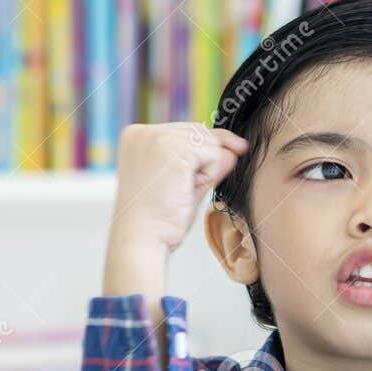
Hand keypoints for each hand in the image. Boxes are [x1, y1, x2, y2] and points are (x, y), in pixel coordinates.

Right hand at [104, 122, 248, 295]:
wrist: (143, 239)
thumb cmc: (158, 218)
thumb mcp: (184, 181)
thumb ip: (206, 161)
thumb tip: (234, 148)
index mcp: (138, 136)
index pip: (186, 131)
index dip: (199, 156)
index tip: (182, 180)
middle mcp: (143, 132)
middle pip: (200, 132)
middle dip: (203, 162)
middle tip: (177, 190)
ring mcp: (157, 137)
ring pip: (210, 142)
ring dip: (207, 170)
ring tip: (179, 190)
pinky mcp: (173, 150)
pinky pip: (215, 154)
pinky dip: (210, 175)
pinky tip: (186, 189)